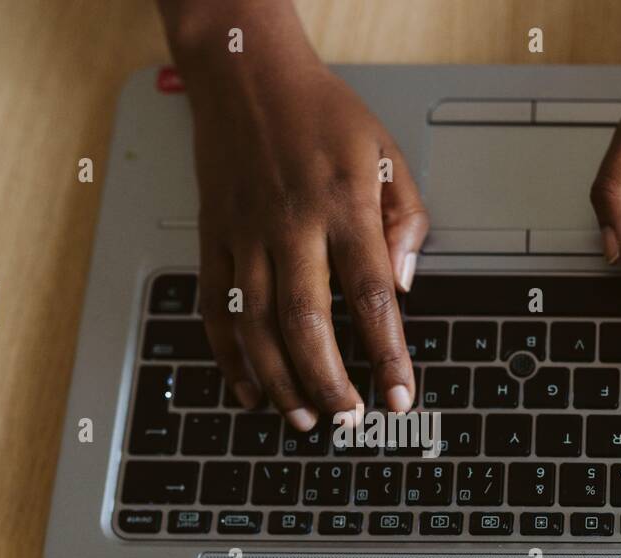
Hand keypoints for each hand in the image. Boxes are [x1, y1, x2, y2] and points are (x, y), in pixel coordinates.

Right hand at [168, 5, 427, 428]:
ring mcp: (245, 235)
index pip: (372, 296)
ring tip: (304, 419)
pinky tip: (250, 389)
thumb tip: (404, 287)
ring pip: (257, 325)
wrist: (247, 76)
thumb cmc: (323, 115)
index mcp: (344, 205)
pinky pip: (216, 309)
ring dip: (281, 381)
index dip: (388, 354)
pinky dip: (230, 357)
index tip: (400, 396)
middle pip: (307, 323)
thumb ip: (407, 221)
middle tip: (348, 419)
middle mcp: (291, 225)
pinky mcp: (213, 239)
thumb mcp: (388, 153)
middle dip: (328, 383)